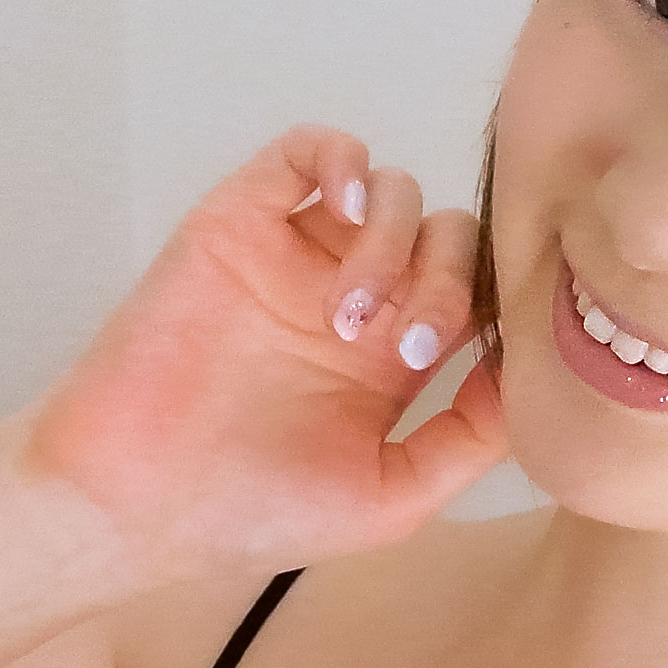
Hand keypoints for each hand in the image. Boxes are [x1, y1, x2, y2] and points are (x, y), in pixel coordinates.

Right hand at [20, 125, 508, 588]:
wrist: (135, 502)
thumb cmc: (254, 515)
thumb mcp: (393, 501)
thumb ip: (468, 440)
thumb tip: (532, 378)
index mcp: (394, 361)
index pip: (478, 297)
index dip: (499, 310)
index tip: (485, 357)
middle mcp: (355, 299)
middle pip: (449, 238)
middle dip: (448, 283)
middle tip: (408, 350)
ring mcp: (300, 258)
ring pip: (394, 192)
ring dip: (396, 244)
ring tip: (349, 319)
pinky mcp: (244, 222)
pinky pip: (310, 153)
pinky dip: (344, 162)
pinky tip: (346, 212)